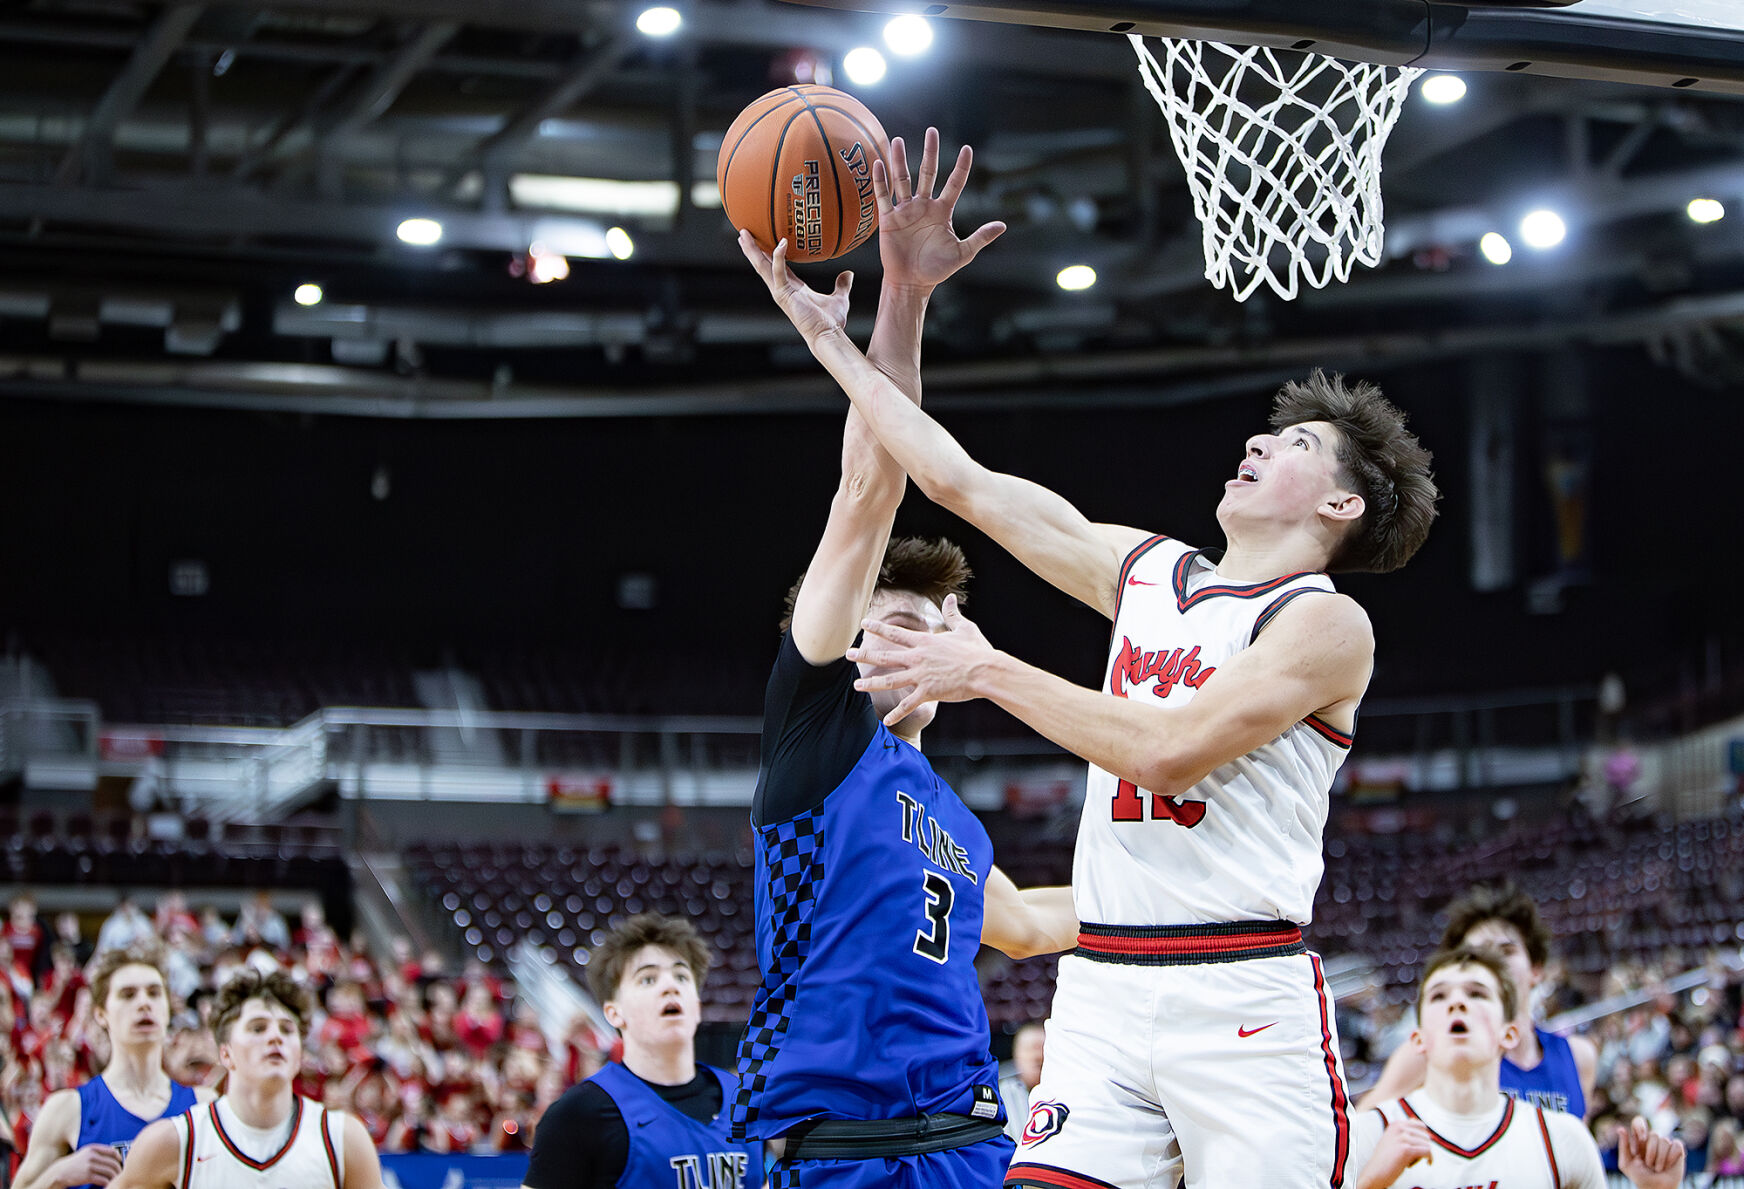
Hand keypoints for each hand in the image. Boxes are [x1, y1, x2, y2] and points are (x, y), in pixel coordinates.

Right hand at [56, 1143, 124, 1186]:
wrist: (59, 1172)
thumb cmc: (75, 1163)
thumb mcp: (85, 1153)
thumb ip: (98, 1152)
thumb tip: (116, 1155)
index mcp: (93, 1148)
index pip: (112, 1151)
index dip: (119, 1157)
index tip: (121, 1162)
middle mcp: (92, 1156)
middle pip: (113, 1163)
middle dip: (118, 1169)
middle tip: (120, 1173)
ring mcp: (89, 1166)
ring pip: (109, 1172)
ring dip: (114, 1177)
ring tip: (115, 1179)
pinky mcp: (87, 1176)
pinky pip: (103, 1179)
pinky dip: (107, 1182)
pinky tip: (107, 1183)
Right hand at [738, 230, 852, 343]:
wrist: (827, 335)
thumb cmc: (830, 322)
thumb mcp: (839, 298)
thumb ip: (841, 286)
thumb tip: (848, 274)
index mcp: (792, 288)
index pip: (776, 266)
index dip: (769, 253)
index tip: (761, 240)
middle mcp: (782, 289)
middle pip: (763, 264)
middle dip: (753, 249)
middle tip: (743, 231)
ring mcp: (781, 292)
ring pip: (763, 266)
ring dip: (753, 250)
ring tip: (744, 234)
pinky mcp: (784, 295)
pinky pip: (778, 272)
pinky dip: (779, 257)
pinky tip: (781, 243)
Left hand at [847, 595, 993, 724]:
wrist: (985, 671)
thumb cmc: (977, 650)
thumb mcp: (964, 628)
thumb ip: (952, 614)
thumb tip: (949, 597)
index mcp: (925, 642)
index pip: (896, 633)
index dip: (878, 627)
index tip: (864, 624)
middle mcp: (918, 658)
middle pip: (885, 656)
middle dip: (865, 655)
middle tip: (848, 654)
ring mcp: (921, 676)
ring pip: (890, 680)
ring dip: (871, 683)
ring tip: (856, 685)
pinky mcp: (928, 692)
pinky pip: (908, 704)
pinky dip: (897, 713)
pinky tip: (886, 721)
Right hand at [875, 127, 1005, 290]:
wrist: (912, 283)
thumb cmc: (937, 269)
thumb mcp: (963, 254)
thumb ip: (980, 237)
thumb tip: (1003, 225)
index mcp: (943, 211)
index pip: (954, 183)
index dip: (961, 167)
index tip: (968, 148)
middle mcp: (924, 205)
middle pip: (927, 173)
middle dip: (930, 152)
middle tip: (931, 131)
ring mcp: (906, 210)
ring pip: (903, 179)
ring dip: (899, 161)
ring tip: (897, 140)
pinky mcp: (889, 219)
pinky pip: (884, 196)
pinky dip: (880, 181)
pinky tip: (878, 164)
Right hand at [1354, 1119, 1431, 1188]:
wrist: (1375, 1171)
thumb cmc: (1384, 1158)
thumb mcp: (1391, 1138)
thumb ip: (1403, 1130)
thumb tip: (1416, 1121)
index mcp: (1396, 1124)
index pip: (1420, 1125)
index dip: (1424, 1137)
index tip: (1423, 1146)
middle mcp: (1399, 1128)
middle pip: (1425, 1136)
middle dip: (1424, 1147)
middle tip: (1416, 1156)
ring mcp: (1402, 1138)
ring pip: (1427, 1144)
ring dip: (1425, 1155)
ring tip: (1414, 1161)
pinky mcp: (1406, 1149)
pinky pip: (1428, 1151)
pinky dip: (1430, 1158)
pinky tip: (1428, 1163)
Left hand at [1618, 1115, 1684, 1188]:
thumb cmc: (1640, 1177)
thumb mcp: (1626, 1164)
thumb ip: (1623, 1146)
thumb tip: (1621, 1129)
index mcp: (1639, 1140)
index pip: (1639, 1122)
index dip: (1640, 1126)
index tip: (1641, 1137)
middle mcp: (1652, 1140)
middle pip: (1654, 1134)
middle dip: (1651, 1152)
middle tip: (1648, 1164)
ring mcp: (1666, 1144)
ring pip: (1665, 1140)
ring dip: (1660, 1158)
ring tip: (1657, 1168)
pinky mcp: (1678, 1150)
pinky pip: (1677, 1145)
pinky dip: (1671, 1157)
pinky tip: (1668, 1165)